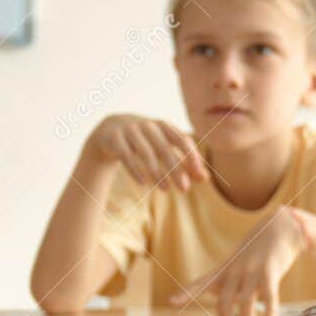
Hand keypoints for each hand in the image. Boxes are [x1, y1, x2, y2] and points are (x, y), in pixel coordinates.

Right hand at [85, 114, 207, 191]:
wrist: (110, 128)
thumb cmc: (146, 140)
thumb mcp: (165, 146)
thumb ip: (184, 160)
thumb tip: (205, 178)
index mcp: (163, 125)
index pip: (181, 140)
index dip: (191, 156)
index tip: (199, 175)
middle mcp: (148, 126)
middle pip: (164, 149)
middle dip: (176, 169)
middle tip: (185, 189)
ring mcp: (130, 131)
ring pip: (145, 153)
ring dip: (157, 173)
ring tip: (166, 190)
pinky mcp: (115, 139)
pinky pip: (126, 156)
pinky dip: (135, 170)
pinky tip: (144, 183)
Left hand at [169, 208, 307, 315]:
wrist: (279, 228)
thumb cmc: (257, 252)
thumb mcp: (238, 266)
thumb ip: (231, 287)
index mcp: (223, 271)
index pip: (201, 283)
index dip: (186, 293)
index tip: (171, 301)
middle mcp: (233, 271)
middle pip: (223, 303)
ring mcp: (251, 272)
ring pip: (245, 304)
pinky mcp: (269, 273)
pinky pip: (268, 300)